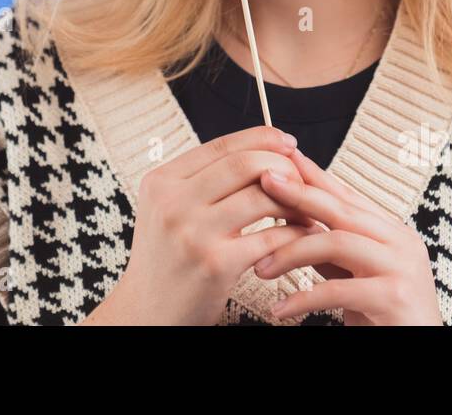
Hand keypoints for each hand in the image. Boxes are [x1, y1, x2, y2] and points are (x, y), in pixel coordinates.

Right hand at [82, 126, 313, 324]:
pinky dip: (295, 232)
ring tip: (307, 208)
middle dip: (283, 165)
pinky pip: (270, 237)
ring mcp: (193, 233)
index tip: (286, 142)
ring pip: (261, 197)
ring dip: (295, 199)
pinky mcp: (216, 264)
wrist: (145, 312)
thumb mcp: (166, 209)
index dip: (262, 138)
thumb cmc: (164, 260)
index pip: (222, 146)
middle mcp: (173, 202)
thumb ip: (200, 181)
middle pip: (244, 164)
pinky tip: (303, 234)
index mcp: (161, 182)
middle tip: (301, 176)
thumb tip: (258, 151)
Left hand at [252, 147, 443, 324]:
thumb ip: (333, 250)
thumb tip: (296, 219)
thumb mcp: (358, 275)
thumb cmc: (386, 317)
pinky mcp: (394, 297)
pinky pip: (337, 289)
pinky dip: (303, 298)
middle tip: (265, 183)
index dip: (314, 177)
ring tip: (260, 268)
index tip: (281, 160)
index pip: (348, 197)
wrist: (421, 353)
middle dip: (300, 194)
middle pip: (342, 210)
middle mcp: (402, 243)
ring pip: (336, 243)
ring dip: (291, 253)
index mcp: (393, 232)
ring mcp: (402, 267)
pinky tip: (280, 309)